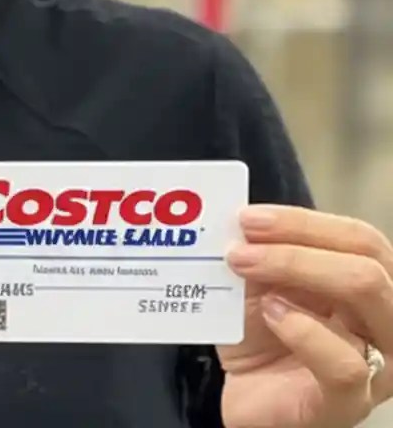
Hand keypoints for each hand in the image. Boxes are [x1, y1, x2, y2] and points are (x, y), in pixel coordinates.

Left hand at [218, 205, 391, 427]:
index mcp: (369, 288)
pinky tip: (271, 316)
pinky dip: (304, 330)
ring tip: (246, 270)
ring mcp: (379, 365)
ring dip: (299, 268)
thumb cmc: (261, 341)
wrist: (246, 402)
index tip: (250, 218)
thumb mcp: (259, 288)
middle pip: (368, 260)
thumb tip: (246, 222)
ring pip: (369, 294)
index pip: (360, 239)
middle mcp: (386, 322)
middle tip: (241, 244)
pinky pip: (346, 364)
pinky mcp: (351, 402)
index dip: (305, 222)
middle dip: (298, 240)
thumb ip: (262, 256)